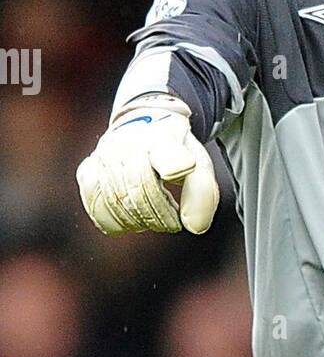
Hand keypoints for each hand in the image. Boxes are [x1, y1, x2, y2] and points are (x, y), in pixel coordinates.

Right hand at [76, 94, 218, 234]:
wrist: (145, 130)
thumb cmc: (174, 153)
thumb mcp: (199, 166)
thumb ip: (203, 194)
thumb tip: (195, 226)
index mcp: (162, 137)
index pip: (168, 157)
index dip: (176, 167)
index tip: (183, 170)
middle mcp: (127, 143)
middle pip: (140, 192)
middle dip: (161, 216)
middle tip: (172, 220)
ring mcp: (103, 156)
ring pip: (118, 204)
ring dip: (142, 221)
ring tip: (155, 215)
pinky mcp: (87, 173)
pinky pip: (99, 211)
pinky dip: (119, 222)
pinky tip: (133, 215)